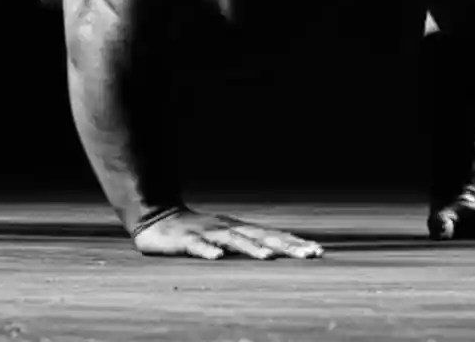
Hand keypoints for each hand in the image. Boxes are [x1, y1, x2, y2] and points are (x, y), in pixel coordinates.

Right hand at [132, 207, 323, 259]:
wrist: (157, 216)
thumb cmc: (197, 230)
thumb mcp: (226, 234)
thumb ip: (248, 241)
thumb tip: (278, 250)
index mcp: (238, 228)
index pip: (272, 235)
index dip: (294, 242)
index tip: (317, 251)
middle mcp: (227, 228)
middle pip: (260, 236)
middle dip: (284, 246)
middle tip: (308, 254)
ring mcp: (207, 232)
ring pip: (231, 240)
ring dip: (250, 248)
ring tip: (267, 257)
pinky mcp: (185, 239)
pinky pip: (196, 246)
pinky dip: (207, 251)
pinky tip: (216, 257)